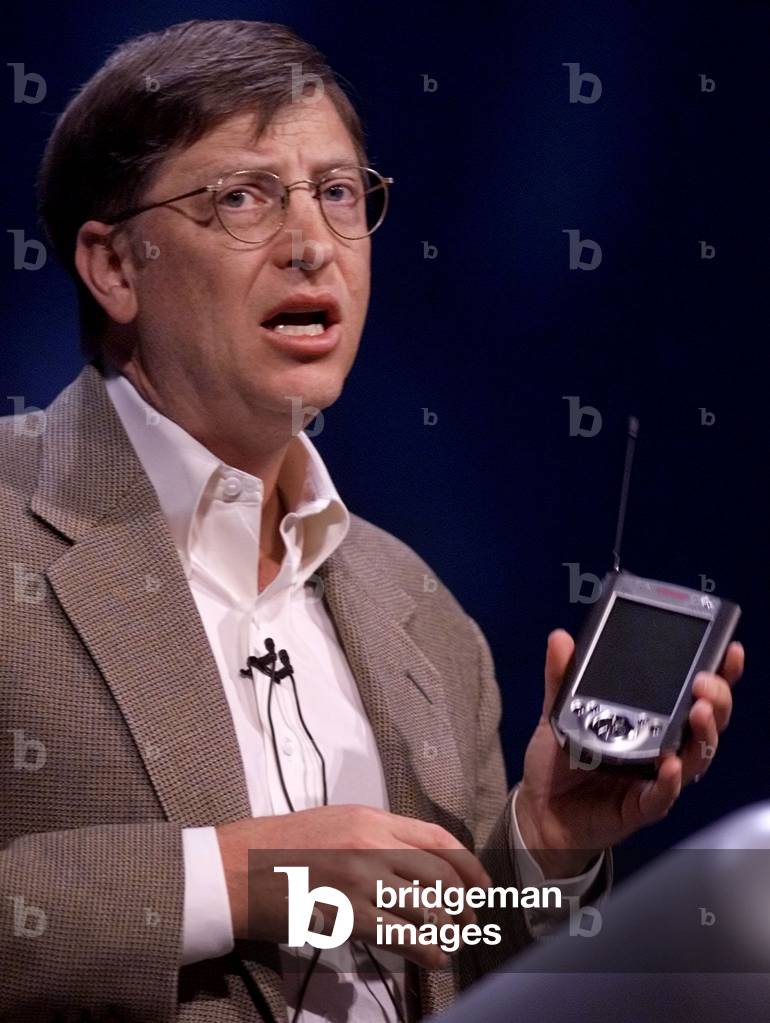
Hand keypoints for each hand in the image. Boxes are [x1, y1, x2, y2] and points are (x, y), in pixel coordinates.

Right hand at [215, 804, 490, 968]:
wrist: (236, 868)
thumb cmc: (280, 846)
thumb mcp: (334, 822)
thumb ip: (374, 835)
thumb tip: (412, 860)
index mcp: (370, 817)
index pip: (436, 837)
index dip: (467, 863)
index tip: (481, 884)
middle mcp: (371, 843)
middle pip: (439, 873)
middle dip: (463, 901)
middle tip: (468, 920)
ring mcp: (361, 878)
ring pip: (425, 905)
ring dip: (447, 929)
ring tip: (452, 942)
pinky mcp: (348, 913)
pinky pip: (401, 934)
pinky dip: (426, 949)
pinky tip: (433, 958)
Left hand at [516, 630, 743, 878]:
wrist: (539, 809)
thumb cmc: (558, 761)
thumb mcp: (557, 711)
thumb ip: (561, 677)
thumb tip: (560, 638)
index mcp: (649, 718)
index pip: (691, 693)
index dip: (717, 673)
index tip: (728, 649)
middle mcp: (660, 745)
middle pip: (705, 722)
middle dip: (715, 699)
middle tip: (706, 682)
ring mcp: (655, 777)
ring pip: (695, 757)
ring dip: (702, 734)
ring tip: (700, 712)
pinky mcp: (641, 806)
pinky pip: (663, 795)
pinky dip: (670, 781)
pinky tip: (671, 764)